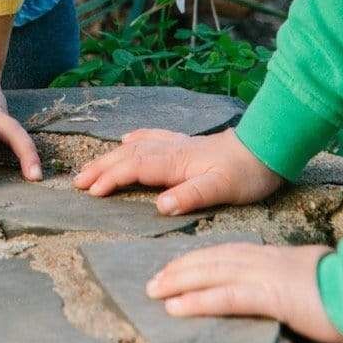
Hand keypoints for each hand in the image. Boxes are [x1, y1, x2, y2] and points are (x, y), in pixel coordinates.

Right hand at [72, 127, 281, 213]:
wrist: (265, 149)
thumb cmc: (245, 174)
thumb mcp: (222, 190)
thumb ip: (190, 196)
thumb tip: (160, 206)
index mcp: (174, 162)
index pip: (133, 169)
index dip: (110, 179)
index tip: (91, 192)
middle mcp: (169, 149)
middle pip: (126, 156)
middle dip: (100, 168)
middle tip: (77, 181)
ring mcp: (175, 143)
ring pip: (134, 147)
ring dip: (110, 157)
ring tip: (91, 167)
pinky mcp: (184, 143)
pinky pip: (150, 137)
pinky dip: (134, 139)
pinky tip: (126, 140)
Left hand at [147, 242, 342, 342]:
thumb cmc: (335, 286)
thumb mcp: (299, 276)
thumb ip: (275, 276)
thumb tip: (263, 283)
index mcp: (265, 255)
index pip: (220, 253)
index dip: (194, 260)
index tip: (173, 268)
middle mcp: (258, 260)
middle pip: (208, 260)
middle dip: (177, 270)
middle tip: (152, 281)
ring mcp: (262, 276)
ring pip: (209, 274)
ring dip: (178, 282)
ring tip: (154, 291)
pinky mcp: (269, 296)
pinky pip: (225, 297)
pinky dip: (197, 301)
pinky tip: (176, 307)